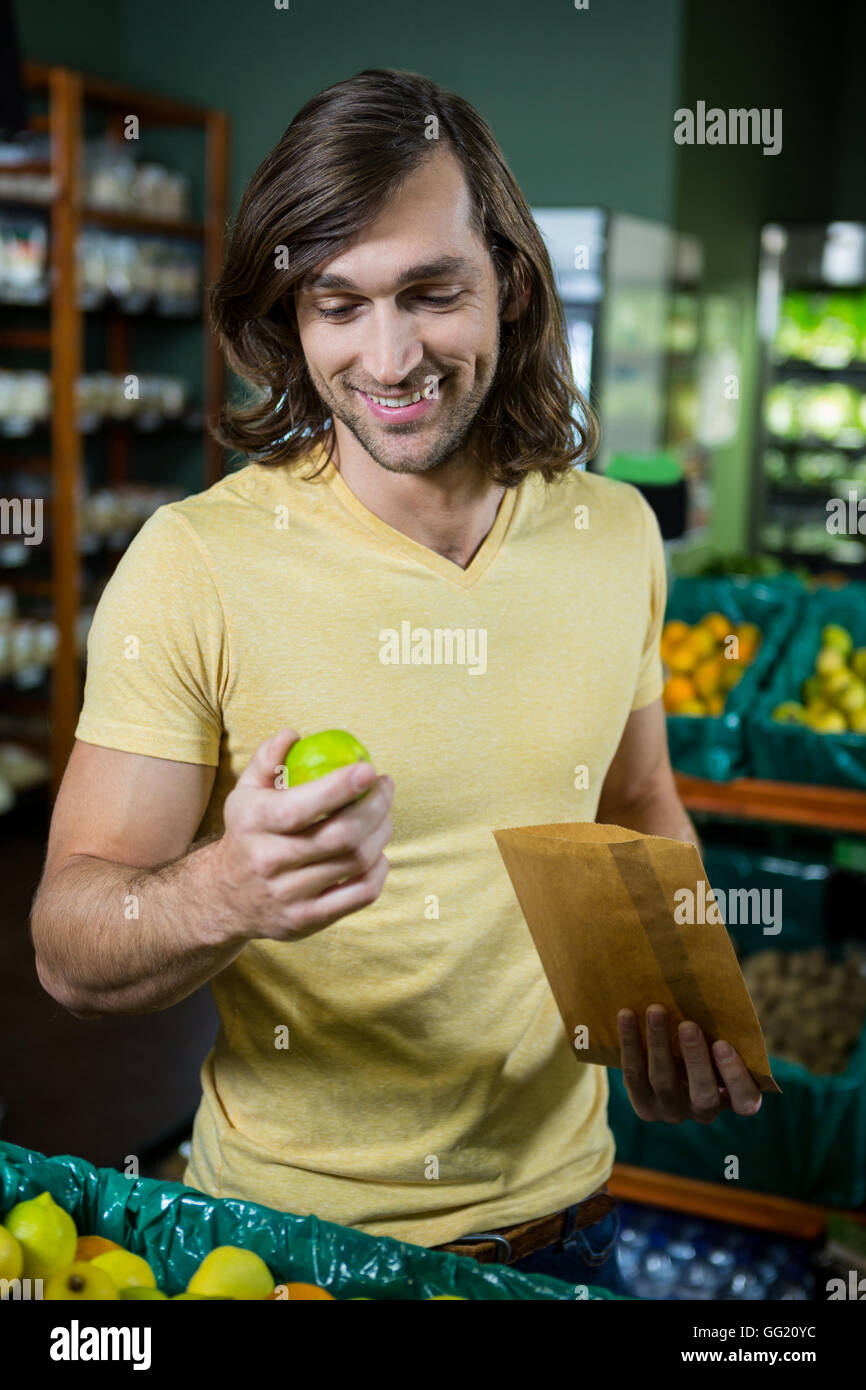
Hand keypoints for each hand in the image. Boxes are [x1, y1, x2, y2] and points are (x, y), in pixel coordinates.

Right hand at [212, 727, 393, 943]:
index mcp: (254, 823)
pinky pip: (361, 894)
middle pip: (341, 836)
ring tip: (383, 813)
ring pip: (356, 862)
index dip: (340, 788)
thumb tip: (294, 735)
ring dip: (381, 832)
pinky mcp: (308, 920)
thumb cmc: (247, 833)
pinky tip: (377, 850)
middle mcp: (270, 861)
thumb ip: (268, 759)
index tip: (369, 769)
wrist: (225, 897)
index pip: (302, 807)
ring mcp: (290, 895)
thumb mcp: (245, 792)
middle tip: (385, 786)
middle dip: (375, 807)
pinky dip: (379, 868)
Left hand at [617, 1005, 762, 1124]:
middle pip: (703, 1094)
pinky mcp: (645, 1107)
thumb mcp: (719, 1033)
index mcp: (735, 1098)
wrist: (668, 1055)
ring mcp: (674, 1112)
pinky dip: (630, 1044)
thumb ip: (721, 1023)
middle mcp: (705, 1111)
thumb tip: (712, 983)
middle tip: (688, 1025)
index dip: (735, 1076)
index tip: (723, 1044)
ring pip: (664, 1082)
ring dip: (659, 1044)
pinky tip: (626, 1014)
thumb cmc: (705, 1035)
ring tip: (655, 1010)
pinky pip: (634, 1076)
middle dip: (694, 1058)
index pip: (745, 1100)